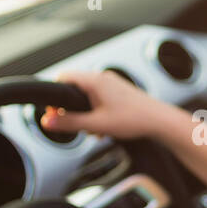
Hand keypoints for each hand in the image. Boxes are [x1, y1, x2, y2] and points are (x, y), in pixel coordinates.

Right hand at [41, 69, 172, 140]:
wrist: (159, 121)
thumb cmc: (133, 119)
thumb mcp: (96, 125)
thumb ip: (69, 122)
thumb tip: (47, 121)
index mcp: (94, 80)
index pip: (63, 77)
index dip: (54, 96)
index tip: (54, 112)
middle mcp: (102, 77)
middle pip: (74, 88)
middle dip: (72, 108)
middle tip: (77, 125)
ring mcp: (111, 83)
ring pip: (87, 95)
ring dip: (86, 113)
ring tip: (95, 129)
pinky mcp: (118, 91)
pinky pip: (98, 98)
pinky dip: (97, 112)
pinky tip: (105, 127)